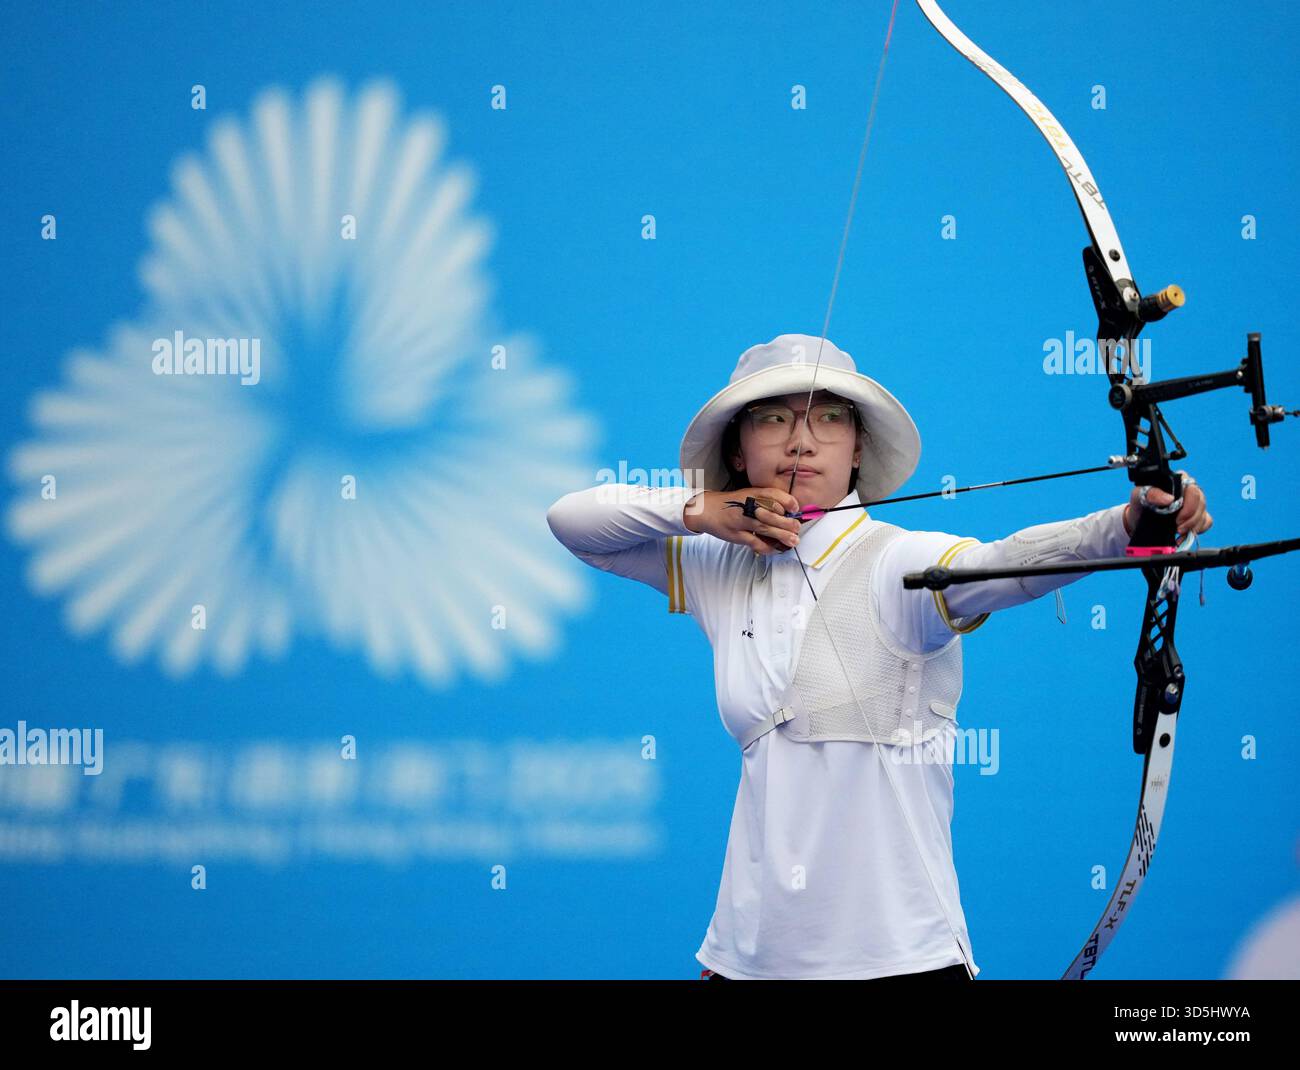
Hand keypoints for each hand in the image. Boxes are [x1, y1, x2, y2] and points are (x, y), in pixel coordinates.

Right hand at [684, 488, 802, 554]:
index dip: (787, 501)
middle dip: (787, 522)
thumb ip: (764, 501)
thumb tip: (787, 512)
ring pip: (765, 528)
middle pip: (772, 513)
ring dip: (782, 536)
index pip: (773, 494)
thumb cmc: (731, 504)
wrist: (706, 510)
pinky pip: (755, 542)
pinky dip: (767, 547)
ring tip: (793, 541)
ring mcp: (741, 520)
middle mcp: (747, 505)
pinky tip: (775, 549)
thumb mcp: (747, 496)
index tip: (795, 508)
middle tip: (797, 528)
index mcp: (751, 493)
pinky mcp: (736, 534)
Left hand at [1123, 473, 1212, 540]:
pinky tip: (1185, 534)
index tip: (1177, 519)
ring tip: (1179, 532)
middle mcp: (1188, 490)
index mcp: (1177, 480)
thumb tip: (1169, 499)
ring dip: (1193, 526)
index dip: (1188, 506)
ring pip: (1204, 513)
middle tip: (1178, 528)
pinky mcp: (1197, 515)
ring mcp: (1194, 503)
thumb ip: (1152, 493)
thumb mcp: (1140, 495)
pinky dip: (1197, 530)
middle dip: (1191, 519)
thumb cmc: (1140, 503)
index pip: (1192, 489)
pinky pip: (1206, 522)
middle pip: (1201, 502)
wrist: (1138, 520)